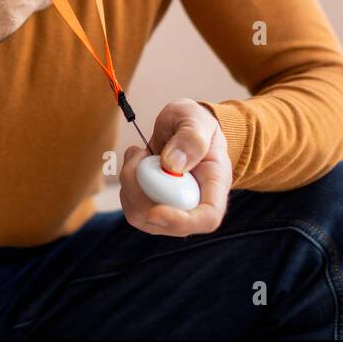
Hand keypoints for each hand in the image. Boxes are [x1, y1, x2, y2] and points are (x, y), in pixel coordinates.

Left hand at [121, 98, 231, 235]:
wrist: (182, 126)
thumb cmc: (194, 121)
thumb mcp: (194, 118)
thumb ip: (190, 138)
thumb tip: (172, 165)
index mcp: (215, 183)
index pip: (207, 218)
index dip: (181, 222)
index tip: (154, 209)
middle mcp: (196, 201)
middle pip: (169, 223)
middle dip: (141, 195)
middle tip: (138, 156)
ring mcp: (174, 207)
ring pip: (144, 217)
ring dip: (130, 185)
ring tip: (138, 153)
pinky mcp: (154, 204)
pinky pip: (133, 207)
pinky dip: (126, 184)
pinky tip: (135, 160)